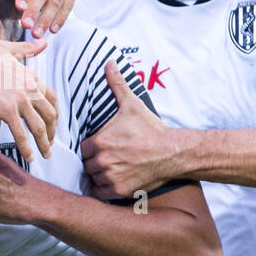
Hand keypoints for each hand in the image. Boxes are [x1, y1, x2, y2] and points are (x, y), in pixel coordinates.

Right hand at [0, 38, 57, 161]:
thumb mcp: (7, 48)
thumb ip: (27, 48)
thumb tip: (44, 43)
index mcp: (31, 75)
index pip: (52, 98)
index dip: (55, 114)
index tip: (52, 125)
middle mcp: (30, 87)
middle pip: (50, 115)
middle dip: (52, 132)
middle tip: (50, 143)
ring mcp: (19, 99)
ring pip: (39, 127)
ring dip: (45, 144)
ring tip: (45, 155)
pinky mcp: (6, 109)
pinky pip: (21, 134)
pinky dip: (27, 148)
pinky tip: (30, 157)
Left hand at [80, 61, 171, 198]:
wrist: (173, 152)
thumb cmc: (151, 129)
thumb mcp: (132, 105)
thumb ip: (117, 84)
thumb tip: (109, 63)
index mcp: (99, 141)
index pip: (83, 149)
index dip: (92, 149)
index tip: (104, 147)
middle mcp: (102, 161)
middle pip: (88, 165)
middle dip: (96, 163)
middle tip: (111, 159)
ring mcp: (110, 177)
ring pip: (94, 179)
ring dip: (100, 176)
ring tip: (115, 169)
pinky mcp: (120, 191)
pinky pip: (101, 193)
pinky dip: (106, 189)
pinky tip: (117, 180)